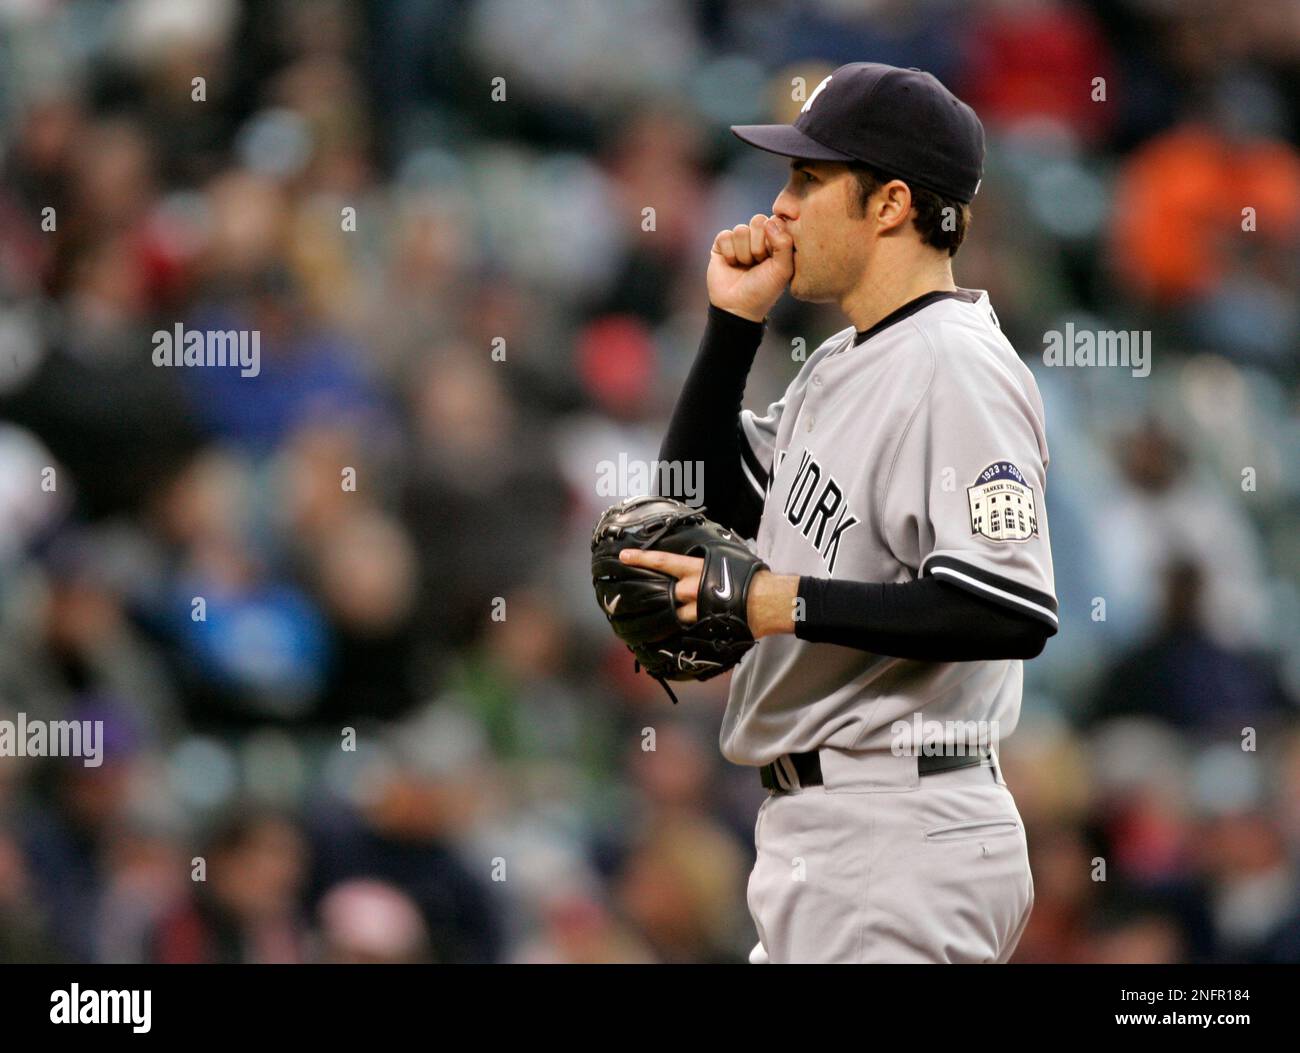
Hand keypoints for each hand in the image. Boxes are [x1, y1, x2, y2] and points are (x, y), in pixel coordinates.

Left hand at [618, 549, 799, 637]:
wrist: (767, 601)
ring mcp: (696, 610)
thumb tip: (699, 561)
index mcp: (696, 568)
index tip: (623, 557)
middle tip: (631, 598)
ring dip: (664, 616)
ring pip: (671, 614)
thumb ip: (709, 561)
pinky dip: (679, 631)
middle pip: (662, 592)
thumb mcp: (727, 559)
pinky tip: (668, 637)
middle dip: (650, 595)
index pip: (663, 562)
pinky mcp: (703, 627)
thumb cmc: (751, 577)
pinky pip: (685, 630)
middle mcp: (692, 588)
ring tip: (645, 621)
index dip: (642, 559)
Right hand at [707, 214, 794, 322]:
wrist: (738, 307)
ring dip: (743, 253)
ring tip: (745, 266)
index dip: (773, 239)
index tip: (772, 258)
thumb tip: (769, 222)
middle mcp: (757, 237)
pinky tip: (732, 264)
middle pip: (758, 221)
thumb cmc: (764, 290)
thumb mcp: (783, 270)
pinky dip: (729, 253)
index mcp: (775, 239)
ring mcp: (739, 240)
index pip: (776, 221)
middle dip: (758, 246)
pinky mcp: (721, 244)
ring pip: (741, 230)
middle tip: (757, 263)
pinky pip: (725, 236)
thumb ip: (785, 244)